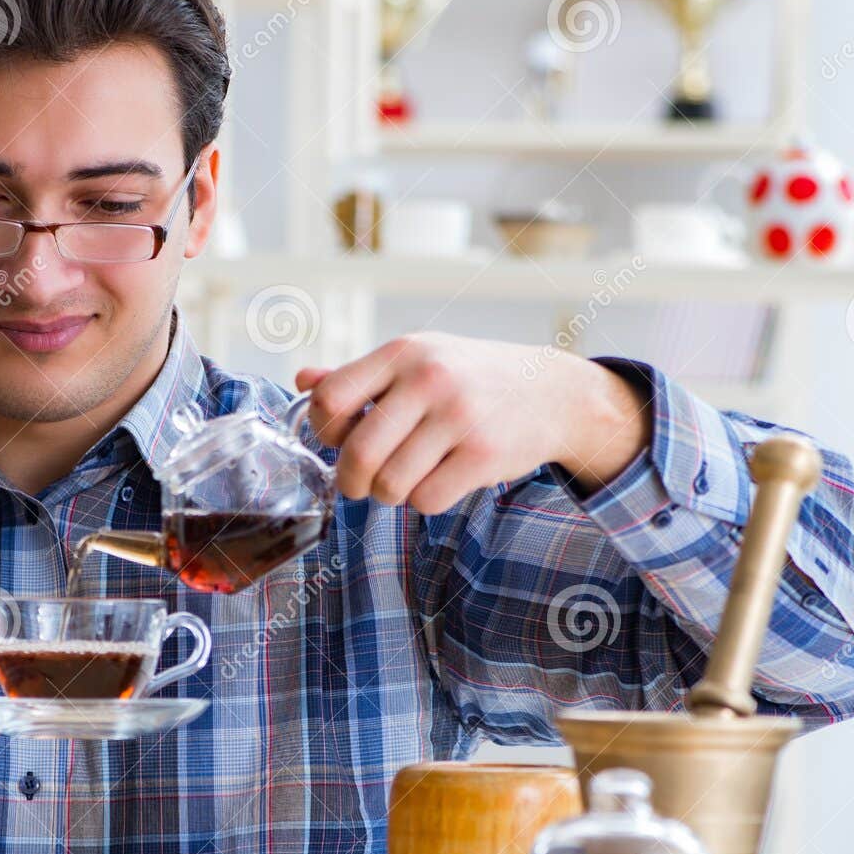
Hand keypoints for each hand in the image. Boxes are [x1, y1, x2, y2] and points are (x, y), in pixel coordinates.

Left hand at [295, 333, 650, 512]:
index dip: (324, 430)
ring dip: (390, 493)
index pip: (329, 399)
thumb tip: (301, 381)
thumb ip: (358, 376)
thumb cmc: (469, 377)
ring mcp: (458, 417)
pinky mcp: (484, 455)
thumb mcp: (417, 360)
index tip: (340, 439)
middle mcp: (428, 380)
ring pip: (390, 486)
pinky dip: (425, 500)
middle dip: (350, 481)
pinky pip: (427, 500)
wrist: (551, 391)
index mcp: (402, 353)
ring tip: (409, 475)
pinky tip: (441, 478)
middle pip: (357, 455)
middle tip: (359, 483)